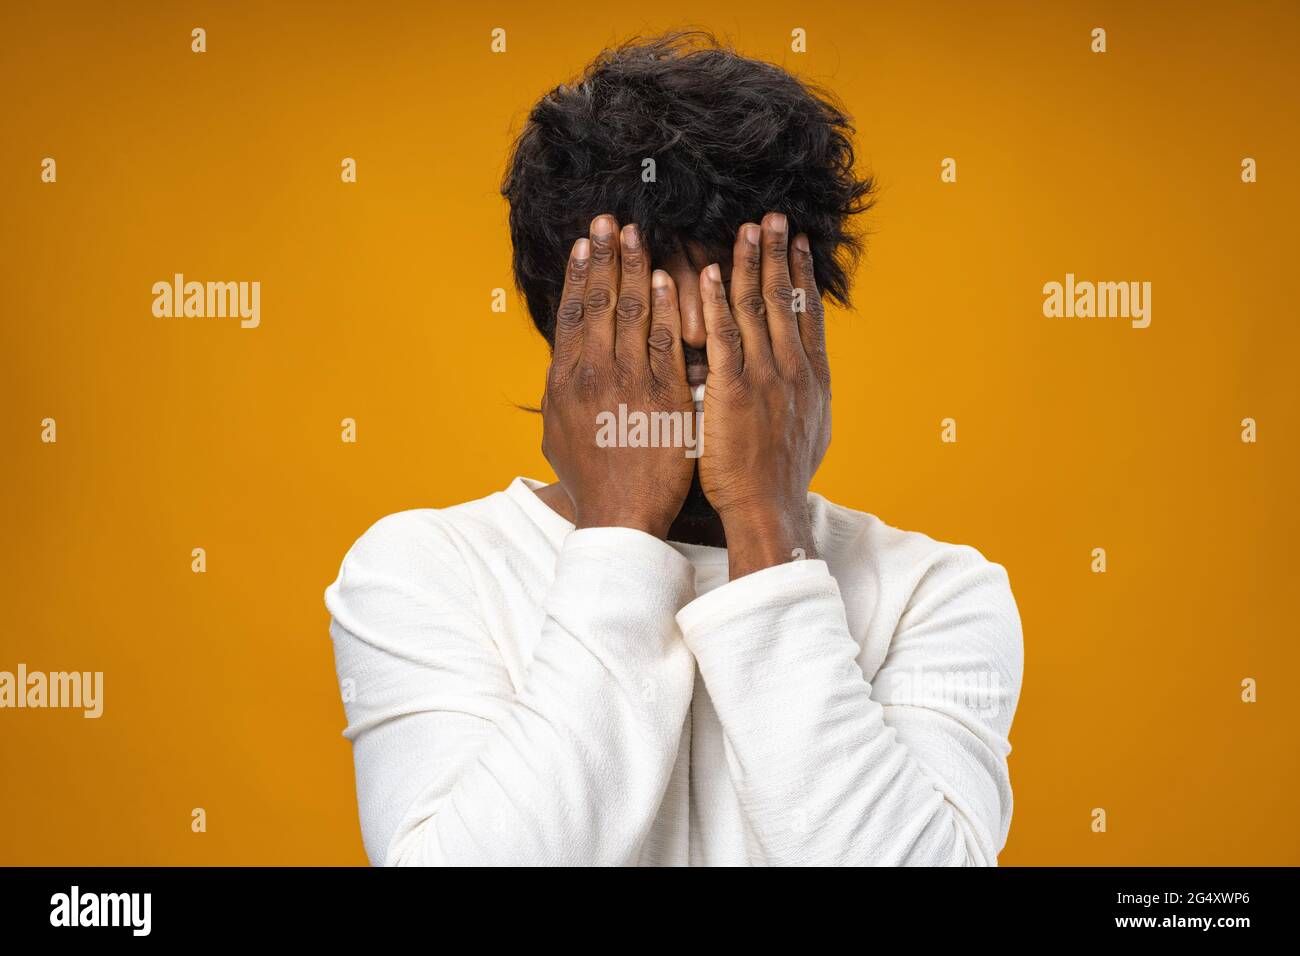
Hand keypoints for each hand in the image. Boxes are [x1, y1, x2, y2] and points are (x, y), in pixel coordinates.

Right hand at [541, 214, 695, 538]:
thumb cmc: (590, 478)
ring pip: (633, 314)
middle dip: (606, 257)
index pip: (573, 314)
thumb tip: (561, 360)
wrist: (621, 516)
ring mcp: (630, 384)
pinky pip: (666, 343)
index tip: (586, 242)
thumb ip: (561, 391)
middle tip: (612, 221)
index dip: (580, 274)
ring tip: (640, 235)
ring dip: (637, 269)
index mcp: (565, 381)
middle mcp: (593, 375)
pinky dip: (666, 309)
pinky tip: (671, 279)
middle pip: (600, 303)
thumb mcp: (558, 432)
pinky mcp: (666, 398)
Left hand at [697, 213, 831, 577]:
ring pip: (758, 307)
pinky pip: (725, 334)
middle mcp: (794, 369)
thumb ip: (805, 398)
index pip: (808, 312)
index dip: (802, 274)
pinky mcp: (734, 389)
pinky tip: (713, 272)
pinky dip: (719, 300)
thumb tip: (807, 380)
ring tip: (748, 229)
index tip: (797, 243)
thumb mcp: (810, 431)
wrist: (769, 507)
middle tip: (773, 217)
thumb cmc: (783, 478)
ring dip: (752, 263)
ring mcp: (765, 376)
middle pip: (786, 298)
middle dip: (779, 254)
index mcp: (813, 377)